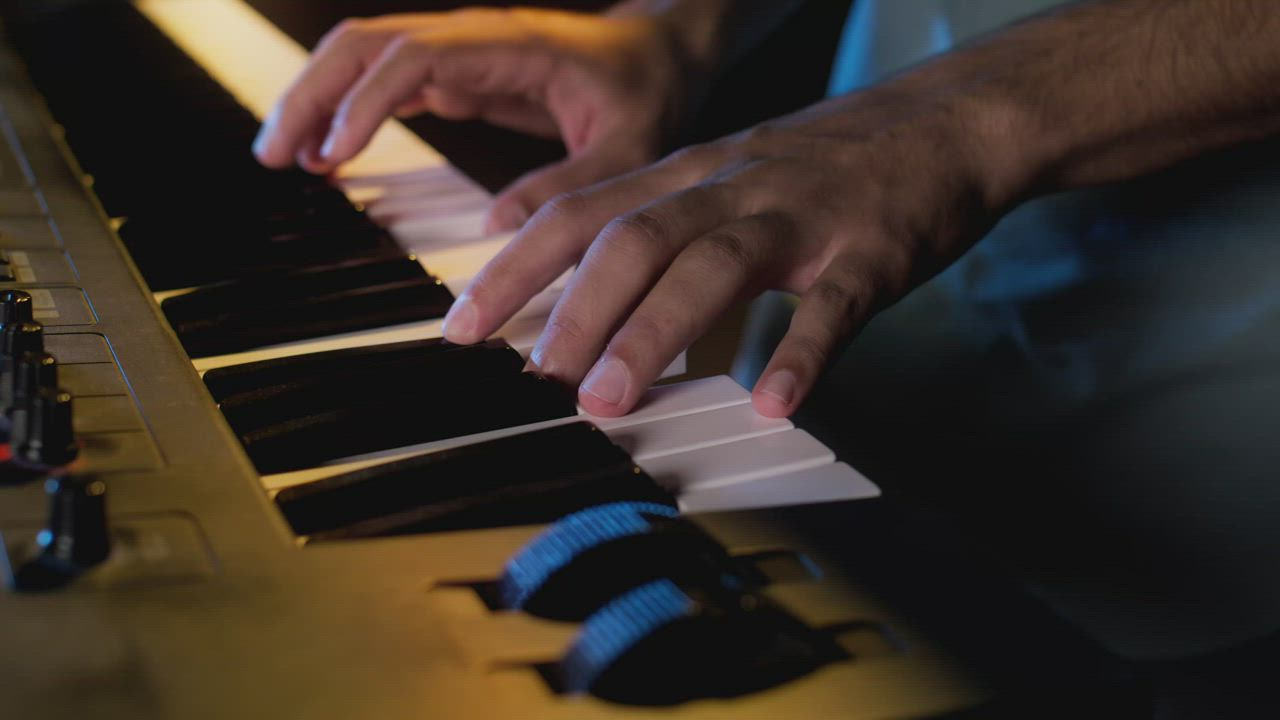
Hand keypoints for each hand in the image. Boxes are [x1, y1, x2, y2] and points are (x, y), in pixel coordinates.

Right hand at [252, 7, 695, 230]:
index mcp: (510, 45)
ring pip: (362, 58)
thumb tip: (497, 230)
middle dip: (312, 93)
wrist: (657, 55)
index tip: (333, 152)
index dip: (366, 102)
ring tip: (284, 157)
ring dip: (316, 100)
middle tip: (274, 155)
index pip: (414, 58)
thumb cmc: (645, 90)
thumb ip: (569, 186)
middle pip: (365, 45)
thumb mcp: (627, 147)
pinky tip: (327, 155)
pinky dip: (347, 114)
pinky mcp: (456, 74)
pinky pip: (385, 84)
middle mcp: (472, 40)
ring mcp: (459, 53)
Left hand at [441, 87, 1009, 416]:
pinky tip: (773, 402)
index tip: (461, 328)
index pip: (581, 215)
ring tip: (611, 401)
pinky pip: (832, 304)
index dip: (514, 269)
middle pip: (634, 240)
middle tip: (535, 381)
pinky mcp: (873, 250)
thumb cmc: (827, 161)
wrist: (948, 119)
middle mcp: (732, 186)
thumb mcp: (729, 177)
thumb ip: (663, 229)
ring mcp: (802, 216)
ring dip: (654, 334)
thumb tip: (588, 296)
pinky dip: (799, 352)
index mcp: (690, 175)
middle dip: (574, 312)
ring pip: (714, 266)